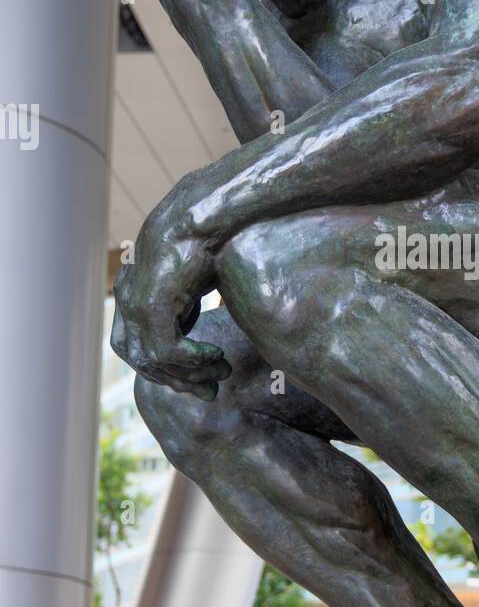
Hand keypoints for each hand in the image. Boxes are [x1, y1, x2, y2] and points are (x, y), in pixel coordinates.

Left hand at [111, 198, 231, 400]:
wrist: (203, 214)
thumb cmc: (204, 240)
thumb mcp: (192, 283)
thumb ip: (187, 308)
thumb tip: (207, 334)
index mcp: (135, 296)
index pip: (140, 349)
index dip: (168, 370)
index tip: (200, 379)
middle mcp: (129, 302)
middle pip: (142, 362)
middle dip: (179, 381)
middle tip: (212, 391)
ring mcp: (137, 303)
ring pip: (152, 361)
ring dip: (189, 373)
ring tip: (222, 371)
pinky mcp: (154, 304)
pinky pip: (167, 349)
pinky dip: (192, 358)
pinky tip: (215, 354)